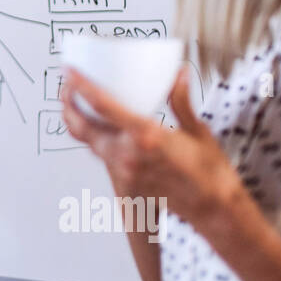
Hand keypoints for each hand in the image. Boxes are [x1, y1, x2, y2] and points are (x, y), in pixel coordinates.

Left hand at [59, 66, 244, 229]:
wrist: (213, 209)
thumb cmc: (210, 172)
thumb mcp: (198, 131)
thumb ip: (181, 101)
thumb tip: (180, 73)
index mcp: (145, 136)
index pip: (101, 106)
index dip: (81, 86)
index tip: (69, 71)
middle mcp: (128, 155)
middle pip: (83, 127)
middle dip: (69, 104)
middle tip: (67, 85)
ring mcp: (123, 171)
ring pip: (88, 142)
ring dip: (77, 122)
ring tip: (76, 103)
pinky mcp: (123, 182)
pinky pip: (100, 156)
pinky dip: (93, 139)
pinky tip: (98, 127)